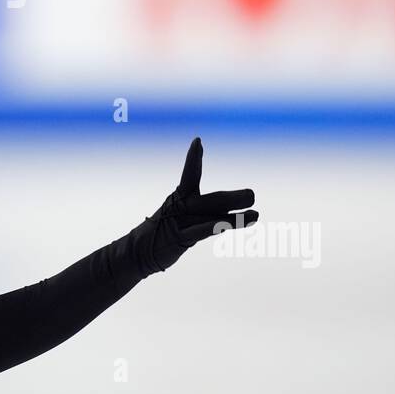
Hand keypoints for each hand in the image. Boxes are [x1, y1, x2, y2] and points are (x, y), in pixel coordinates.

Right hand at [138, 137, 258, 274]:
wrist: (138, 252)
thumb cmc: (166, 233)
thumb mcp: (187, 219)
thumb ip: (212, 214)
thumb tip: (244, 213)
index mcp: (180, 197)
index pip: (190, 174)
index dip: (193, 158)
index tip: (198, 141)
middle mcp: (180, 207)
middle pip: (211, 200)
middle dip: (233, 198)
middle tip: (253, 195)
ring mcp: (178, 222)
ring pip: (211, 217)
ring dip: (234, 218)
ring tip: (256, 214)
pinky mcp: (178, 238)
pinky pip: (199, 231)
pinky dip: (213, 226)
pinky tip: (227, 225)